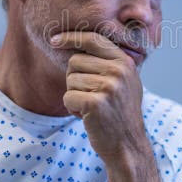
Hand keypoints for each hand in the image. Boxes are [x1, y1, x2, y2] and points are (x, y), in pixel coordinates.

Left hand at [50, 31, 148, 163]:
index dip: (71, 37)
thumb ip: (109, 62)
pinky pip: (67, 97)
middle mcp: (119, 71)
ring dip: (74, 96)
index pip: (93, 39)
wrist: (128, 144)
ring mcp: (109, 86)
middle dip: (74, 79)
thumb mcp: (125, 82)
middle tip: (89, 95)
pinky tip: (87, 117)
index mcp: (125, 62)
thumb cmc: (121, 113)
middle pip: (75, 61)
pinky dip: (72, 108)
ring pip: (70, 80)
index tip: (54, 40)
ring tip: (92, 108)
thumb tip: (78, 43)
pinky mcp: (95, 103)